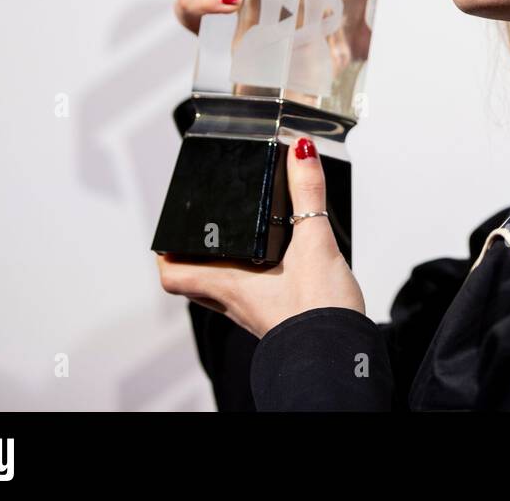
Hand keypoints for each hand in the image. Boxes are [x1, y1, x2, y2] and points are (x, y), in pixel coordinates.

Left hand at [156, 136, 366, 338]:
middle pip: (197, 283)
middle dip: (196, 258)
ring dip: (229, 269)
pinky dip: (260, 280)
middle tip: (205, 233)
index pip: (175, 276)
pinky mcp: (283, 319)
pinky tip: (283, 265)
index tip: (169, 232)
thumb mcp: (315, 241)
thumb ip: (308, 192)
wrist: (343, 356)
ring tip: (245, 242)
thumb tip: (300, 152)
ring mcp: (258, 315)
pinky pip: (257, 298)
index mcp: (230, 285)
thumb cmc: (320, 314)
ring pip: (226, 292)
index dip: (166, 254)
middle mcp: (237, 304)